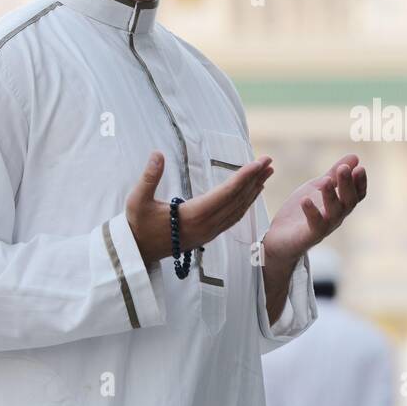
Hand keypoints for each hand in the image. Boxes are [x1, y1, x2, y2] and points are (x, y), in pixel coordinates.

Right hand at [126, 151, 272, 266]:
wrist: (138, 251)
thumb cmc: (137, 224)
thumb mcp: (137, 199)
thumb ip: (149, 177)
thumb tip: (157, 153)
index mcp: (193, 215)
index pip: (225, 194)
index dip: (243, 177)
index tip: (258, 163)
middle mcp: (206, 225)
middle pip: (237, 200)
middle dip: (255, 179)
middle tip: (269, 161)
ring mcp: (209, 232)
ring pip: (238, 210)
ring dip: (253, 191)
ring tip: (266, 173)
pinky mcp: (208, 234)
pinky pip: (233, 218)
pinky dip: (245, 203)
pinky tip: (251, 194)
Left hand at [263, 153, 366, 268]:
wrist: (280, 238)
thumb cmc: (301, 212)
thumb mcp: (318, 187)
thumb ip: (334, 174)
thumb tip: (355, 157)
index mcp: (340, 205)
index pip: (357, 194)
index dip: (360, 182)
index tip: (360, 168)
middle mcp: (336, 217)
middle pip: (348, 201)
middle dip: (347, 184)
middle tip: (343, 168)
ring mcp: (324, 227)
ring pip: (334, 213)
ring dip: (331, 196)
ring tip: (326, 181)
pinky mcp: (309, 235)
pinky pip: (315, 225)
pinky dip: (311, 212)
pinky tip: (305, 199)